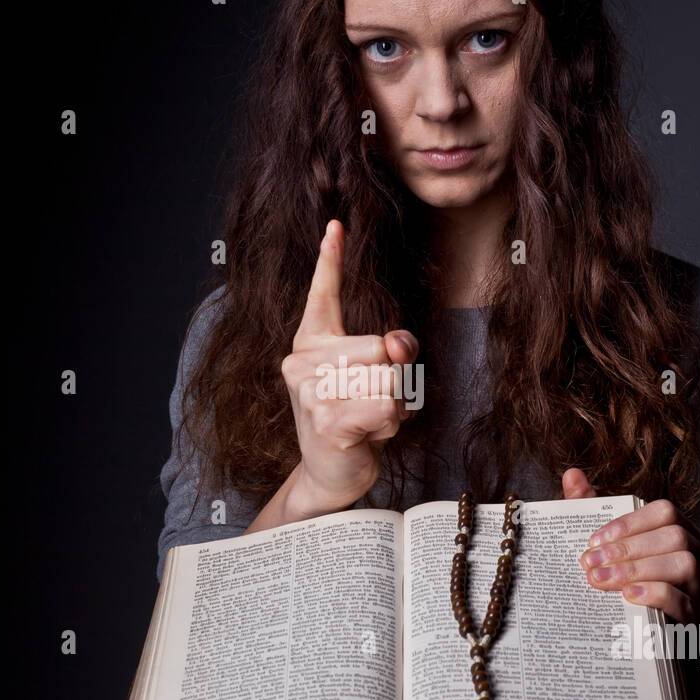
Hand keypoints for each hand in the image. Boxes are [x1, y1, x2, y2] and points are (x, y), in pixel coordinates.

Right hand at [281, 219, 418, 514]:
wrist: (330, 474)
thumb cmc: (354, 420)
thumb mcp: (376, 379)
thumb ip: (390, 352)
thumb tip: (396, 342)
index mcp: (310, 344)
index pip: (322, 295)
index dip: (330, 260)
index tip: (336, 225)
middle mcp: (302, 362)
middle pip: (381, 346)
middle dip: (394, 378)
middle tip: (372, 403)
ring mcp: (312, 392)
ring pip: (389, 379)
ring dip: (395, 406)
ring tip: (369, 421)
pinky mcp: (328, 421)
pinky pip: (387, 407)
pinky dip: (392, 425)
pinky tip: (369, 437)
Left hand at [567, 468, 699, 624]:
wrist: (664, 647)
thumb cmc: (634, 591)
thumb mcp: (612, 552)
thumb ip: (594, 512)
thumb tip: (572, 475)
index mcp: (684, 536)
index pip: (666, 512)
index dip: (630, 522)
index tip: (593, 540)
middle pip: (676, 537)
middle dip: (628, 548)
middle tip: (589, 563)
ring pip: (685, 564)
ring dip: (638, 569)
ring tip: (602, 580)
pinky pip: (687, 602)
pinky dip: (656, 595)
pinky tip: (629, 597)